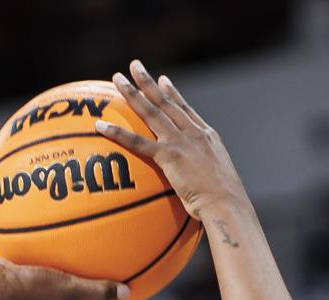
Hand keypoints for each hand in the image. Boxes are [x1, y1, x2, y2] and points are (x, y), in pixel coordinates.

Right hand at [0, 257, 132, 299]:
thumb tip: (126, 292)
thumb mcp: (67, 287)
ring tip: (89, 268)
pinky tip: (62, 249)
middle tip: (113, 290)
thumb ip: (96, 290)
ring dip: (77, 282)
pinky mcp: (24, 280)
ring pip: (62, 290)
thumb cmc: (28, 289)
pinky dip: (59, 265)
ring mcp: (34, 297)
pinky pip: (48, 273)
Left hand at [96, 59, 249, 223]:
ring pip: (151, 112)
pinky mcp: (169, 156)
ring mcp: (181, 142)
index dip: (172, 93)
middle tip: (134, 66)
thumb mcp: (218, 182)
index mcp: (207, 136)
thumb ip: (206, 175)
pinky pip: (138, 142)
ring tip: (117, 79)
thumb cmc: (224, 204)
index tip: (163, 80)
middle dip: (148, 82)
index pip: (185, 110)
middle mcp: (193, 133)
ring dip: (132, 94)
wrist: (228, 204)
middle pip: (166, 102)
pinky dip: (118, 133)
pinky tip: (101, 125)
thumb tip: (200, 186)